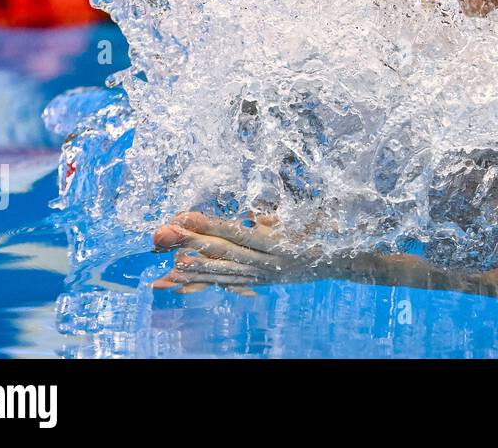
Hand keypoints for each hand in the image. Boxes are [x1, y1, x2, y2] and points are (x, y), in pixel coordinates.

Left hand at [152, 211, 318, 293]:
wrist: (334, 260)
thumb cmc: (319, 231)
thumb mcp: (302, 221)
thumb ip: (275, 221)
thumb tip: (253, 219)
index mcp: (276, 244)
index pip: (237, 233)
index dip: (210, 225)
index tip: (185, 216)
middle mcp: (265, 263)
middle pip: (223, 251)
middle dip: (190, 242)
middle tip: (163, 233)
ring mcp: (259, 275)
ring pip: (221, 271)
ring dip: (192, 265)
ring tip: (166, 260)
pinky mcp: (255, 281)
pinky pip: (226, 282)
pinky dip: (204, 280)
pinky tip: (185, 277)